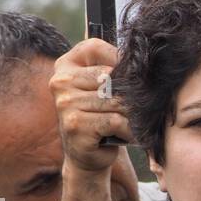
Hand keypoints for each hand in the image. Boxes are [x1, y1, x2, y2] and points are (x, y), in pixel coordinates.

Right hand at [51, 38, 133, 173]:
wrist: (86, 152)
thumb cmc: (99, 114)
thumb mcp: (101, 86)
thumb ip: (112, 68)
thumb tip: (141, 62)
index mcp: (64, 65)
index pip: (94, 47)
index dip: (117, 57)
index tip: (128, 74)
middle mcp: (60, 82)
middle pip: (110, 77)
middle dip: (128, 94)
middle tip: (131, 107)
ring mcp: (65, 104)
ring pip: (116, 100)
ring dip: (130, 115)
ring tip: (128, 122)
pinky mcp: (74, 125)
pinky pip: (114, 120)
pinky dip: (127, 130)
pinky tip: (124, 134)